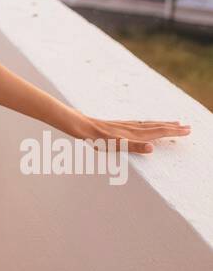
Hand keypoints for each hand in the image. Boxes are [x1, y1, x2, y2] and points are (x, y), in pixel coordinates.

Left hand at [73, 117, 190, 153]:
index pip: (158, 131)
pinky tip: (149, 125)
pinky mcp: (120, 126)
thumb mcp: (114, 145)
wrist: (82, 126)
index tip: (187, 130)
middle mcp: (132, 128)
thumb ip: (134, 147)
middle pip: (157, 126)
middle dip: (172, 127)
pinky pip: (141, 124)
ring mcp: (126, 126)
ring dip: (163, 124)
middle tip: (188, 127)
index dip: (173, 131)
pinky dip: (150, 124)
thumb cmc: (97, 138)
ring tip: (174, 123)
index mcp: (134, 133)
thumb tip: (152, 148)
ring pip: (150, 124)